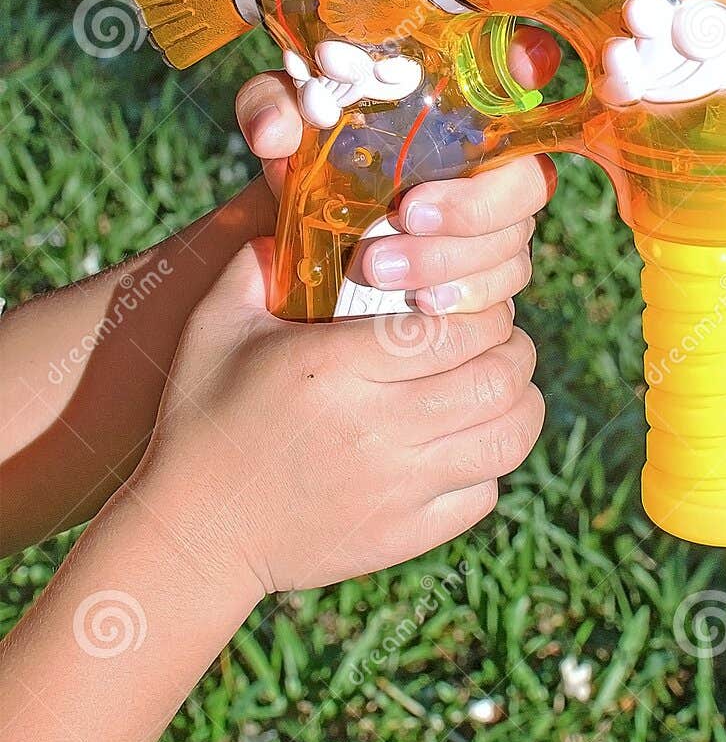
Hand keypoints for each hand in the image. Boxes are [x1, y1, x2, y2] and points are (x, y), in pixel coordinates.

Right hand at [143, 241, 543, 594]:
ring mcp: (397, 488)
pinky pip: (485, 492)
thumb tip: (302, 206)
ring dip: (516, 404)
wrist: (194, 533)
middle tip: (498, 341)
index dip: (484, 310)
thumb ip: (259, 262)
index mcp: (337, 365)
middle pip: (500, 379)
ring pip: (508, 437)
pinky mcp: (406, 535)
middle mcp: (377, 428)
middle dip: (513, 350)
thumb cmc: (202, 417)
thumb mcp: (216, 326)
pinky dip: (489, 463)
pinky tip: (464, 442)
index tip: (470, 304)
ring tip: (496, 386)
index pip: (458, 328)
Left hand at [234, 28, 558, 312]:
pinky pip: (501, 292)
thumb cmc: (305, 154)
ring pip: (513, 243)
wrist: (291, 230)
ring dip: (451, 260)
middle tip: (405, 216)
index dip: (531, 68)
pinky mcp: (486, 276)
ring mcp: (496, 226)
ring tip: (378, 270)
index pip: (521, 71)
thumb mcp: (284, 120)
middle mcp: (491, 165)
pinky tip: (419, 304)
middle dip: (472, 207)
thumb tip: (275, 133)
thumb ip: (273, 109)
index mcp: (455, 106)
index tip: (521, 70)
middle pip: (529, 181)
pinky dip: (462, 298)